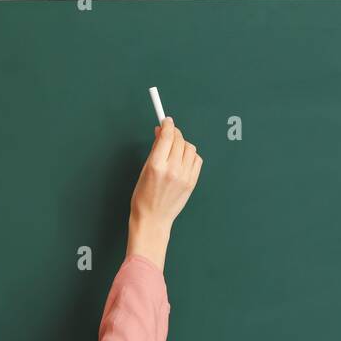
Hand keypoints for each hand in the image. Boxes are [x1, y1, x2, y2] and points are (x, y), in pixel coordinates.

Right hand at [127, 117, 201, 270]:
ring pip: (190, 148)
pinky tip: (183, 160)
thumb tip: (161, 132)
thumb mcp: (144, 170)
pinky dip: (190, 156)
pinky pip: (197, 160)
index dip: (167, 125)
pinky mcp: (192, 182)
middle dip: (174, 134)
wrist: (153, 219)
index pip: (167, 136)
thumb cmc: (144, 196)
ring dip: (183, 144)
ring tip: (175, 151)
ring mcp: (184, 177)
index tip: (166, 121)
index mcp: (156, 165)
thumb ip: (155, 150)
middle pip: (179, 140)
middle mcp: (172, 170)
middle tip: (169, 135)